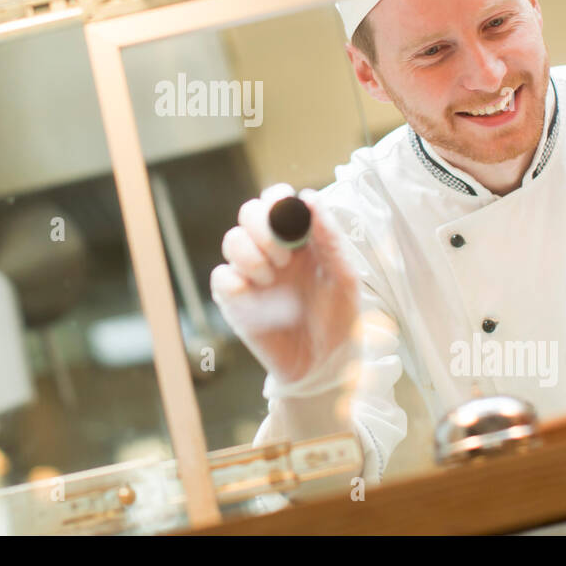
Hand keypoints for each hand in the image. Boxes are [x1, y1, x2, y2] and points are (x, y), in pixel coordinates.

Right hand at [210, 183, 359, 385]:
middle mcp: (272, 251)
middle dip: (262, 227)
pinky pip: (222, 276)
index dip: (277, 200)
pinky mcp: (235, 300)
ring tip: (272, 278)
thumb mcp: (343, 277)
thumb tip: (309, 197)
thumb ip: (329, 238)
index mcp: (299, 239)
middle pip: (249, 212)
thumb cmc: (339, 321)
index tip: (289, 216)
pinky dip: (237, 281)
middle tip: (283, 257)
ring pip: (232, 239)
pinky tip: (258, 295)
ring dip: (251, 254)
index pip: (277, 201)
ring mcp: (251, 274)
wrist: (323, 367)